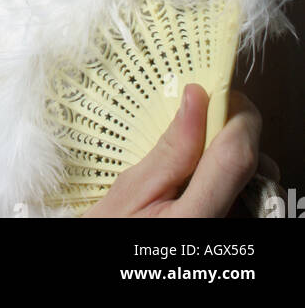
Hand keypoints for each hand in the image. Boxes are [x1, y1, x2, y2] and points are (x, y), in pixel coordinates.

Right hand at [82, 83, 262, 217]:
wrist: (117, 273)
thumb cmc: (113, 235)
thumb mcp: (130, 193)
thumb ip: (170, 150)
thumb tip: (195, 100)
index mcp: (195, 221)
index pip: (236, 156)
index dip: (235, 115)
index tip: (220, 94)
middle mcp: (225, 231)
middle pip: (252, 167)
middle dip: (230, 139)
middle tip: (195, 132)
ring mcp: (234, 234)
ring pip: (252, 182)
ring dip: (229, 164)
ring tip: (189, 168)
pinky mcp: (235, 233)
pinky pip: (246, 199)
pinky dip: (229, 185)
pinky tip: (198, 189)